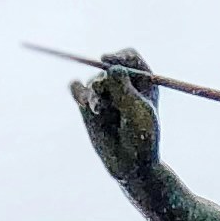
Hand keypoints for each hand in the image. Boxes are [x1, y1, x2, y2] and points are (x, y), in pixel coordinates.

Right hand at [72, 55, 162, 180]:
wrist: (130, 164)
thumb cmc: (142, 138)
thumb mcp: (137, 111)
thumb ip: (123, 88)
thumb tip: (109, 65)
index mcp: (143, 80)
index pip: (129, 57)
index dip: (120, 57)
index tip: (110, 61)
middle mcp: (123, 83)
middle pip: (108, 65)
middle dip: (106, 79)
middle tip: (105, 92)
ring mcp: (105, 92)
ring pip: (93, 79)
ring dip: (95, 93)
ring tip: (101, 111)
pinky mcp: (87, 103)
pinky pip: (76, 88)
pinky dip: (79, 93)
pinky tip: (88, 107)